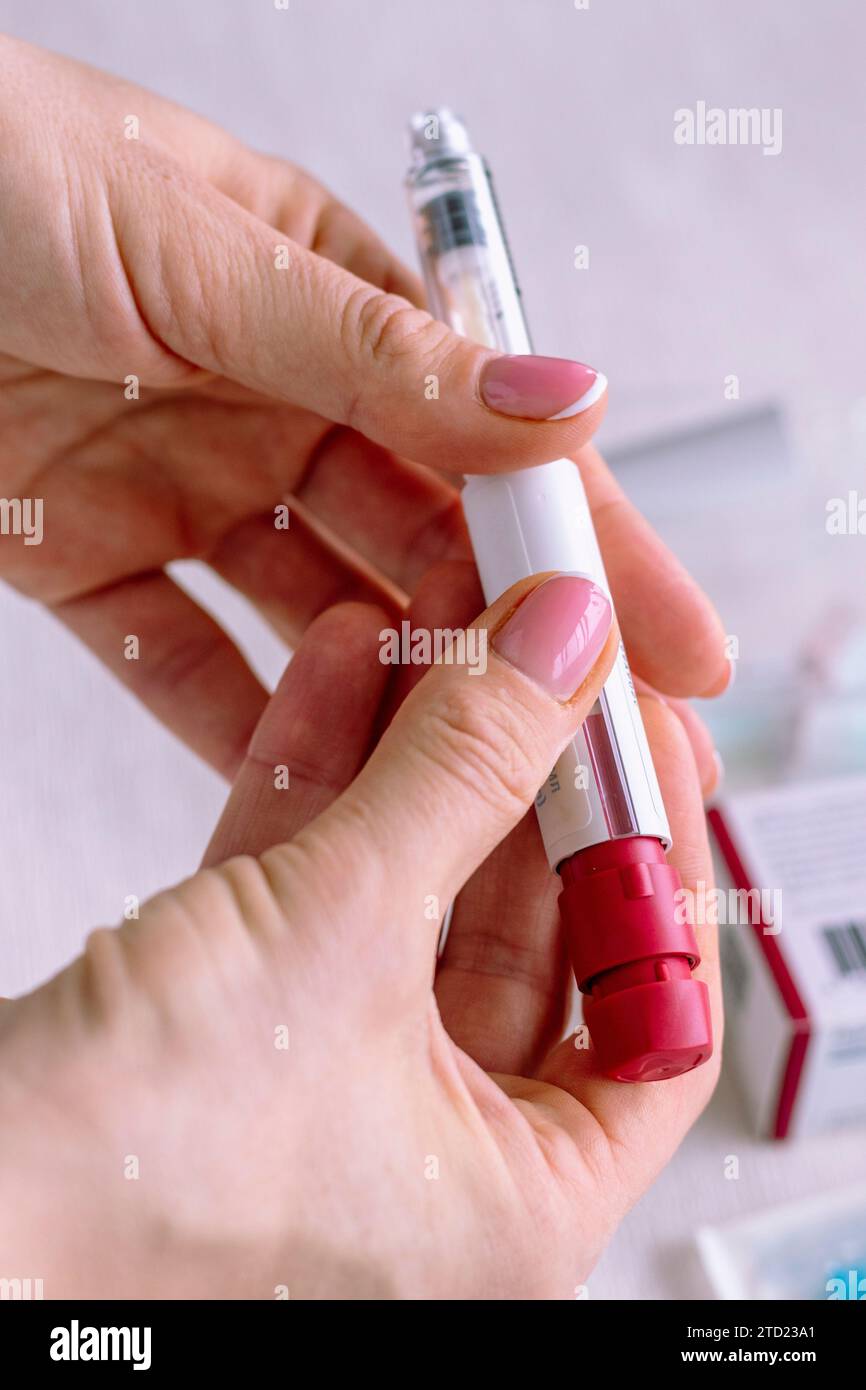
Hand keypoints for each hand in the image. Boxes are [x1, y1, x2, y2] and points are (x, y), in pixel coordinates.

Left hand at [0, 37, 727, 780]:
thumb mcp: (203, 248)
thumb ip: (378, 351)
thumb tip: (564, 401)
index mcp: (330, 309)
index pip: (494, 443)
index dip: (592, 546)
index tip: (672, 641)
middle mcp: (273, 407)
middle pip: (421, 549)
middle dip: (509, 649)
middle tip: (583, 748)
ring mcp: (187, 489)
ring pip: (314, 621)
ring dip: (385, 699)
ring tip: (460, 786)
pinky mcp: (90, 557)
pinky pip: (178, 658)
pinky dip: (234, 723)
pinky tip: (304, 787)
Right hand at [0, 572, 720, 1298]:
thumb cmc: (120, 1168)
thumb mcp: (338, 935)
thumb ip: (463, 774)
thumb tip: (557, 653)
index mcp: (518, 1196)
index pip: (656, 1013)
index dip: (661, 861)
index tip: (642, 737)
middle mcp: (439, 1152)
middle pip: (533, 925)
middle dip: (528, 766)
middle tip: (542, 651)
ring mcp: (342, 1082)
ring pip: (417, 887)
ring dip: (424, 749)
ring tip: (446, 624)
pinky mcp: (253, 1021)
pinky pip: (322, 885)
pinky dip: (332, 779)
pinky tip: (347, 668)